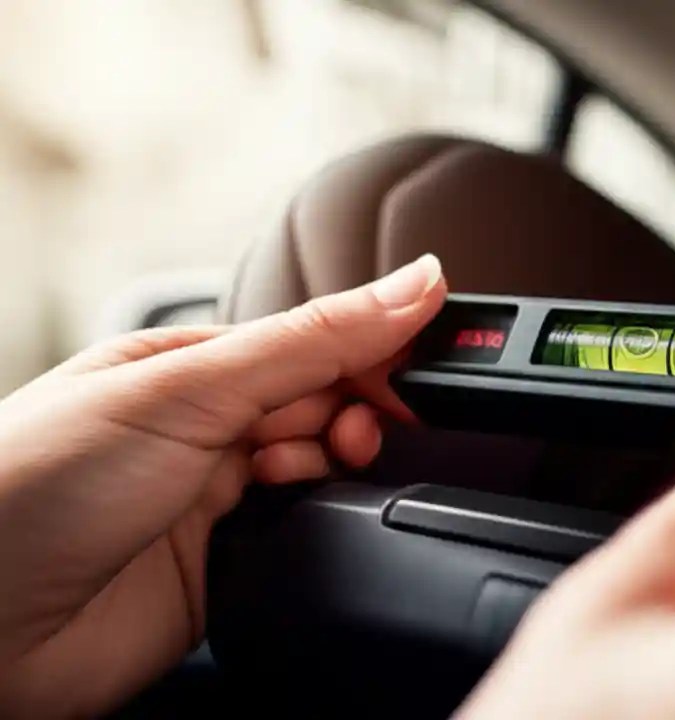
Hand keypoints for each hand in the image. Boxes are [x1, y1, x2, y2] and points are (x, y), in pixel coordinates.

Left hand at [0, 254, 445, 716]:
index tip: (417, 375)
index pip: (312, 345)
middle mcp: (203, 432)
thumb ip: (315, 340)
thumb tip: (416, 283)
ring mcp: (213, 505)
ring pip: (321, 477)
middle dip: (352, 418)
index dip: (371, 356)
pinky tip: (299, 527)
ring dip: (330, 475)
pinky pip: (304, 543)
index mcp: (189, 366)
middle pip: (324, 411)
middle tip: (351, 435)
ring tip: (296, 480)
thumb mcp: (191, 386)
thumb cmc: (34, 483)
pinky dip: (318, 535)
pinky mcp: (224, 574)